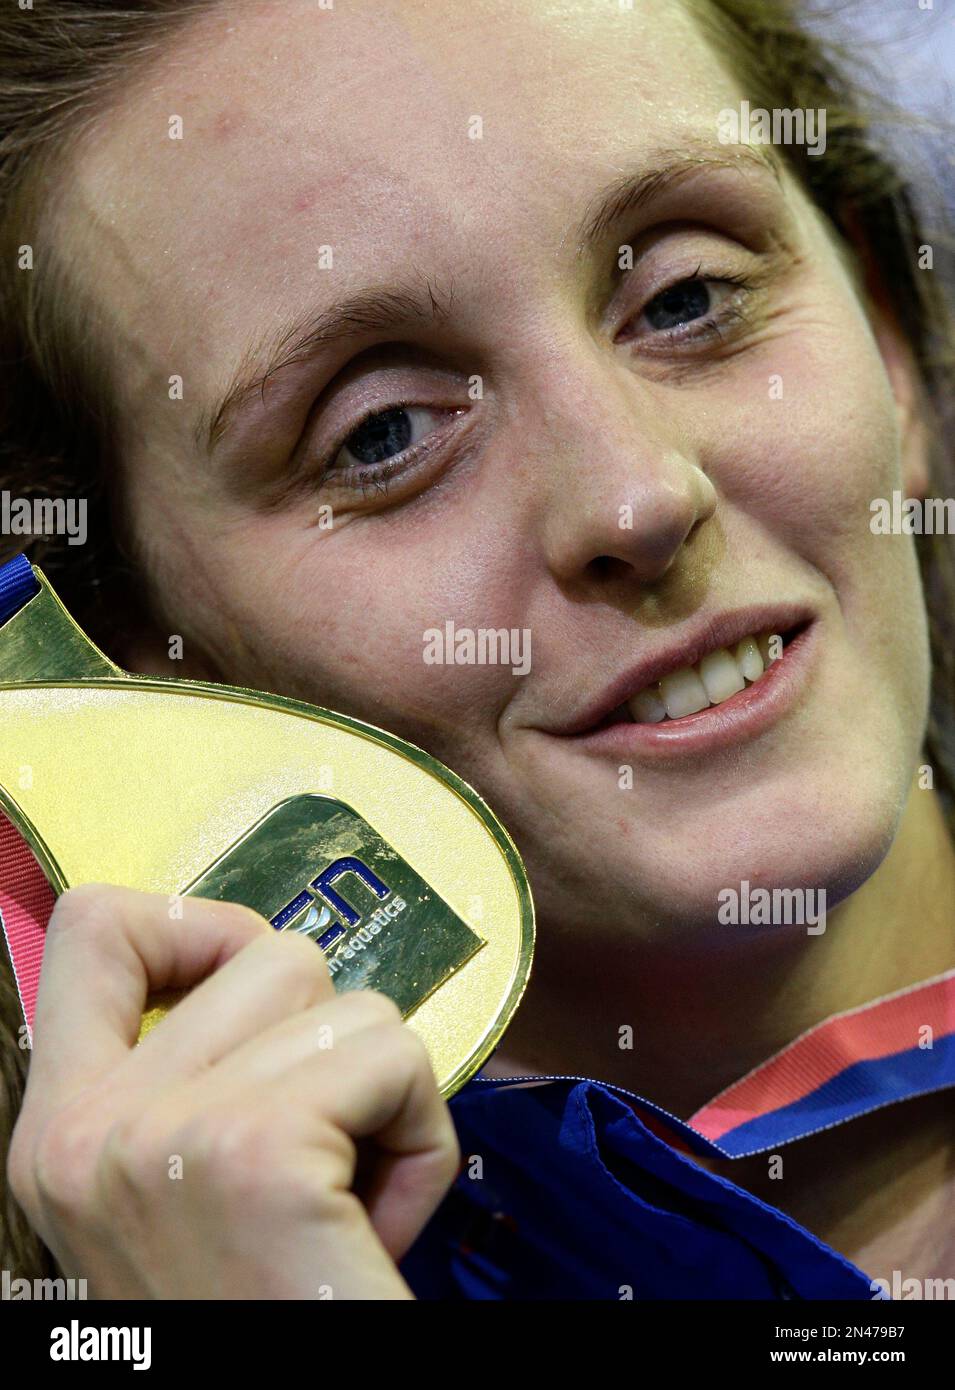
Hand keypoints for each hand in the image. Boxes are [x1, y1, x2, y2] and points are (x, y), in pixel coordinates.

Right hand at [7, 883, 459, 1298]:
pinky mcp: (260, 1157)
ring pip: (351, 1003)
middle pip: (271, 952)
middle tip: (327, 1146)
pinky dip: (424, 1138)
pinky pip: (397, 1062)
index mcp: (60, 1128)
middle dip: (334, 1039)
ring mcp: (165, 1138)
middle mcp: (86, 1128)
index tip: (254, 1001)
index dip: (199, 928)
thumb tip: (278, 965)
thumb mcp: (181, 1193)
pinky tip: (380, 1226)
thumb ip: (195, 1081)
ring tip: (354, 1200)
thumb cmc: (262, 1303)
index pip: (95, 925)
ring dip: (386, 1099)